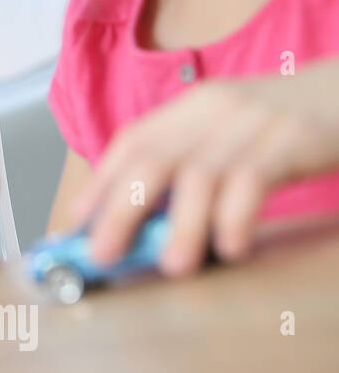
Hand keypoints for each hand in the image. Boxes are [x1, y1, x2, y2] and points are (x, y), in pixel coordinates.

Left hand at [75, 65, 338, 273]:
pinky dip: (237, 216)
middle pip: (153, 160)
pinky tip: (232, 247)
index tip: (78, 223)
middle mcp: (215, 108)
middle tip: (104, 254)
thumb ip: (189, 165)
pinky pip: (254, 179)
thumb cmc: (287, 127)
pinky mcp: (293, 137)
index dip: (101, 182)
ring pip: (201, 175)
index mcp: (193, 106)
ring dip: (181, 225)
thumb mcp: (230, 132)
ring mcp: (253, 121)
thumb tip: (140, 219)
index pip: (133, 141)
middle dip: (121, 209)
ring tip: (172, 265)